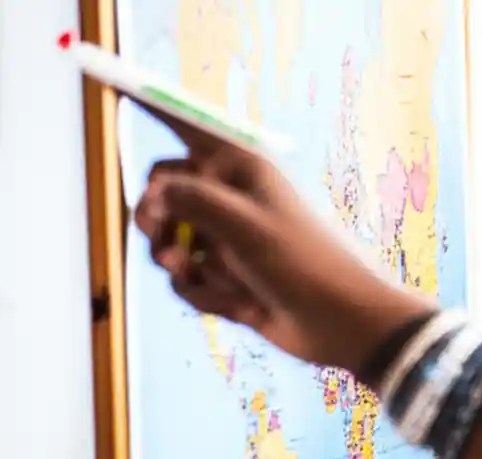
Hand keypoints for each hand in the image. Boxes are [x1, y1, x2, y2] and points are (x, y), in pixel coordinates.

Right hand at [131, 102, 433, 371]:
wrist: (339, 322)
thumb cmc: (301, 262)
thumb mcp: (241, 223)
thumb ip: (188, 199)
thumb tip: (153, 195)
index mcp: (240, 167)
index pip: (186, 126)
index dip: (151, 105)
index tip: (113, 83)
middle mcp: (231, 197)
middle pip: (161, 191)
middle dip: (155, 217)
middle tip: (162, 233)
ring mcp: (227, 238)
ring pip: (168, 242)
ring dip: (179, 264)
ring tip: (204, 275)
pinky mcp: (228, 277)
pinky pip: (188, 280)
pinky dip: (203, 295)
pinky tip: (238, 305)